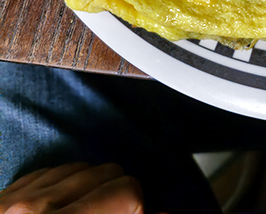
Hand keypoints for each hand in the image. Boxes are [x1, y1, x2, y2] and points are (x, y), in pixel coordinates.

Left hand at [0, 161, 160, 213]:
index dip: (139, 210)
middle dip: (120, 198)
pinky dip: (67, 187)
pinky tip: (66, 211)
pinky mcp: (4, 194)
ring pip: (83, 168)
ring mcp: (14, 198)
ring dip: (95, 191)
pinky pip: (51, 171)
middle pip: (109, 173)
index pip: (126, 192)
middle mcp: (33, 207)